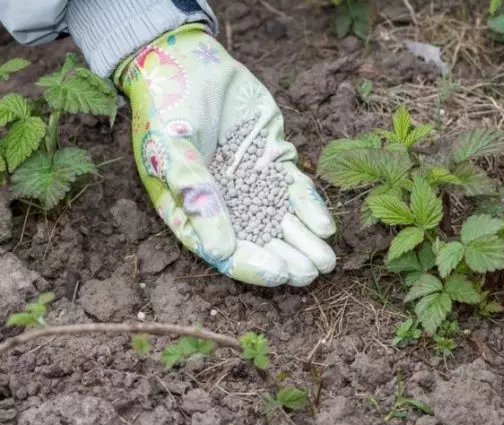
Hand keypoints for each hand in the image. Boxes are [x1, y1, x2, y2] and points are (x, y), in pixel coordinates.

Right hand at [112, 23, 335, 286]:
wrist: (186, 61)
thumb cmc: (167, 107)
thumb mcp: (173, 151)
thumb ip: (197, 197)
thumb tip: (221, 249)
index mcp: (192, 212)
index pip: (223, 251)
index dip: (252, 265)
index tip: (280, 274)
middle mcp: (224, 205)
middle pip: (258, 242)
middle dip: (286, 259)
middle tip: (312, 273)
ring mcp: (251, 184)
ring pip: (281, 221)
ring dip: (304, 241)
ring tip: (326, 261)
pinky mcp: (272, 161)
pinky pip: (294, 188)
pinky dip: (309, 206)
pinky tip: (325, 226)